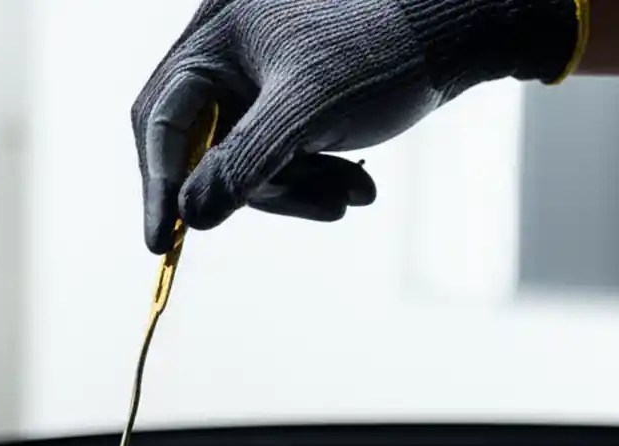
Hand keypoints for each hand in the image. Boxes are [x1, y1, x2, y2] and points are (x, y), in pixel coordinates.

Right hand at [132, 0, 582, 252]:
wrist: (458, 30)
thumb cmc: (382, 52)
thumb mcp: (307, 109)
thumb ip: (243, 163)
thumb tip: (191, 219)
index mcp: (215, 40)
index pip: (164, 120)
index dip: (160, 185)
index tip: (161, 243)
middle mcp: (228, 55)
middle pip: (206, 146)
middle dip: (256, 189)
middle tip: (314, 208)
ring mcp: (259, 78)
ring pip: (249, 158)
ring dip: (298, 189)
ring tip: (352, 199)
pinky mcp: (291, 97)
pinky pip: (280, 152)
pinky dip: (313, 176)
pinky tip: (357, 189)